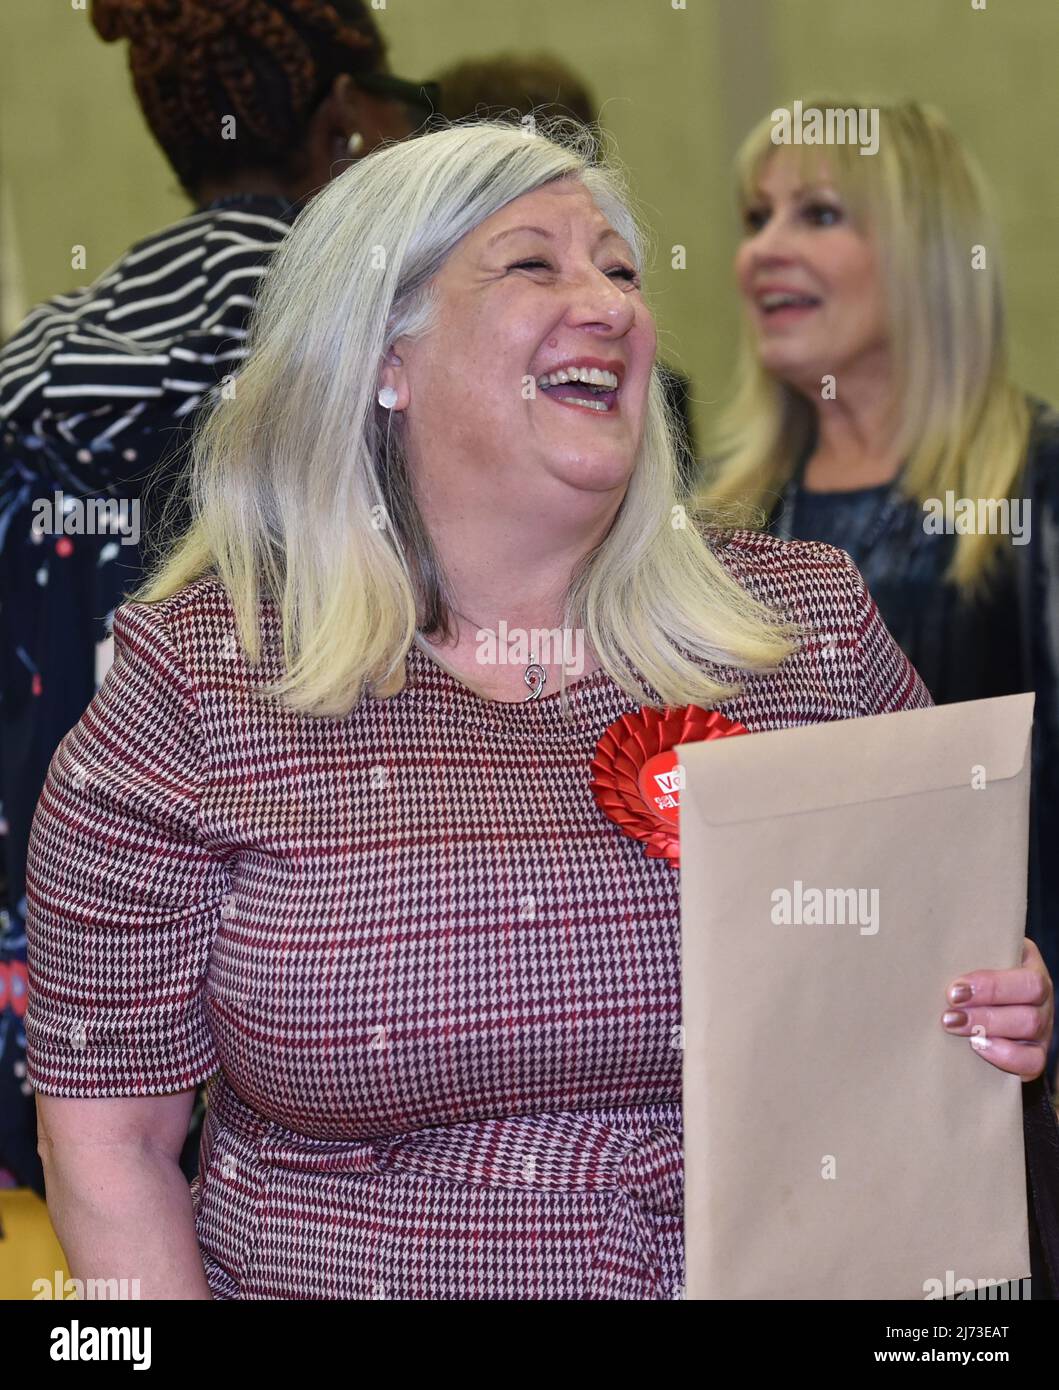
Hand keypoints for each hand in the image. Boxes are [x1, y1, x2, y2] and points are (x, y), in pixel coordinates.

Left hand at [941, 938, 1053, 1079]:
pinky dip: (1006, 1056)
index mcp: (1029, 965)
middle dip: (984, 1010)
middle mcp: (1041, 996)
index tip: (954, 990)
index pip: (1025, 976)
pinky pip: (1033, 1061)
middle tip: (949, 1015)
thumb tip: (935, 957)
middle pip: (1028, 1001)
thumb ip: (965, 954)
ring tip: (955, 1026)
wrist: (981, 1002)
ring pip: (1031, 1026)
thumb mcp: (975, 957)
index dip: (991, 985)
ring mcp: (1043, 1027)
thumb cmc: (974, 974)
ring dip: (988, 1027)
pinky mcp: (1036, 1054)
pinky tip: (978, 1046)